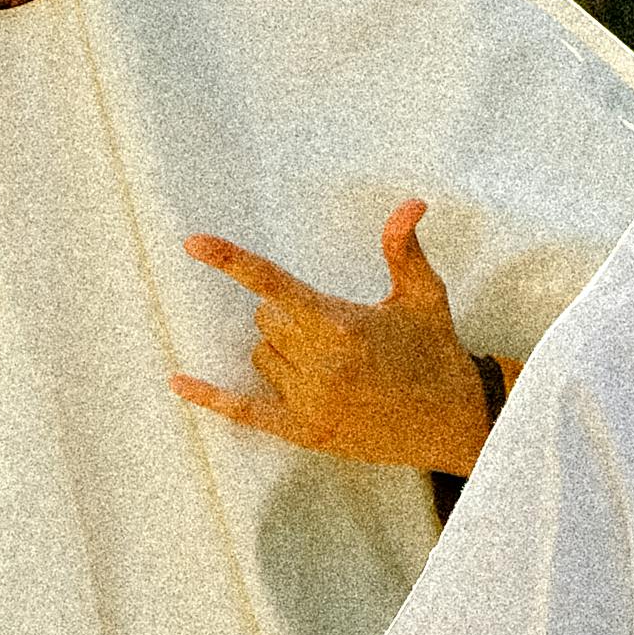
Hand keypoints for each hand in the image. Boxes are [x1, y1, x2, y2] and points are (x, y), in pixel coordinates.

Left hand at [172, 200, 494, 471]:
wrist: (455, 421)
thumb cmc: (437, 351)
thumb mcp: (424, 295)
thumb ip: (403, 249)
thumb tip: (411, 202)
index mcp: (343, 325)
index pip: (275, 284)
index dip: (231, 260)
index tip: (193, 242)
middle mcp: (321, 364)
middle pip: (266, 320)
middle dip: (289, 314)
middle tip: (333, 325)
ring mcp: (310, 402)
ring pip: (260, 356)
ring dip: (282, 350)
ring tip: (334, 362)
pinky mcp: (305, 431)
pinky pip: (245, 411)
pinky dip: (211, 397)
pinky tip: (177, 381)